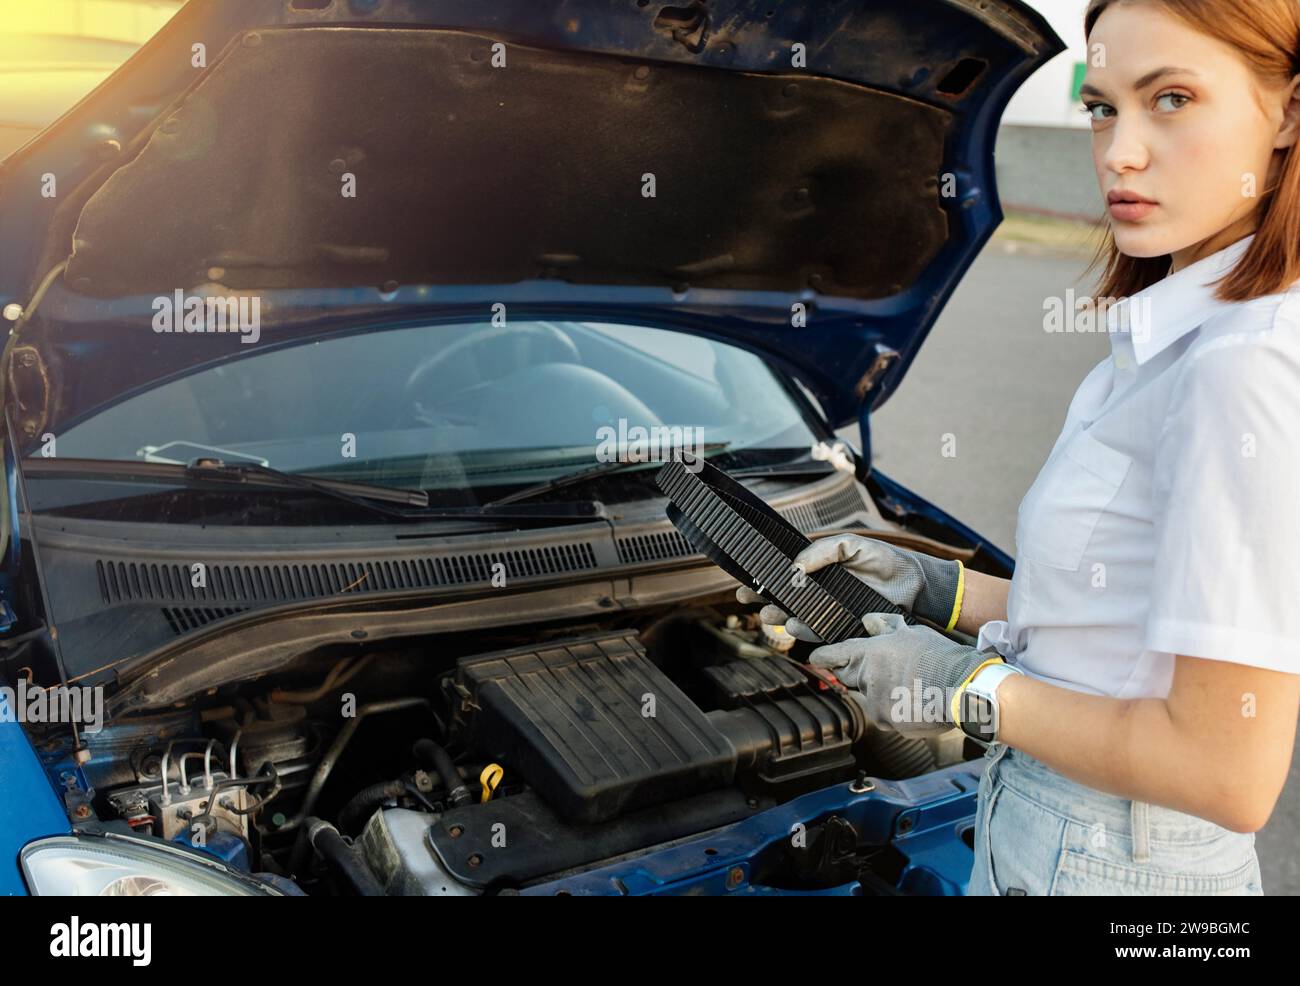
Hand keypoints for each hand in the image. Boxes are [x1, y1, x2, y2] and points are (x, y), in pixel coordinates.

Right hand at [734, 533, 963, 641]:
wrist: (913, 582)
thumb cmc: (883, 559)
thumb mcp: (850, 544)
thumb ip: (822, 551)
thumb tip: (795, 567)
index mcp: (818, 570)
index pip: (784, 575)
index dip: (764, 579)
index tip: (746, 581)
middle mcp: (819, 592)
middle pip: (783, 599)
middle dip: (763, 599)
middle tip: (749, 598)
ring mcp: (829, 611)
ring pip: (796, 618)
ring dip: (780, 617)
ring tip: (773, 615)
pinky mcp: (842, 627)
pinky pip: (819, 632)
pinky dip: (805, 631)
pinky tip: (795, 626)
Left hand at [807, 613, 996, 737]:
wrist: (961, 687)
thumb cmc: (939, 657)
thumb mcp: (912, 634)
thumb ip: (886, 628)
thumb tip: (868, 622)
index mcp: (870, 654)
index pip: (837, 655)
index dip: (825, 656)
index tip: (816, 658)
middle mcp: (868, 679)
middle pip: (852, 678)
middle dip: (862, 675)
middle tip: (886, 672)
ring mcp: (877, 703)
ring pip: (872, 699)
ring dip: (884, 694)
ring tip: (912, 685)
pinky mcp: (889, 722)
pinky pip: (887, 716)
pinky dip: (897, 711)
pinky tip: (916, 701)